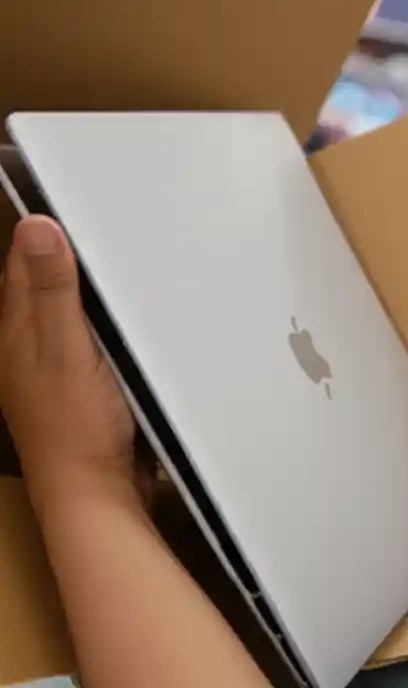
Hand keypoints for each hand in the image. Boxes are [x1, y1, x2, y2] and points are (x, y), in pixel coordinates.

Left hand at [0, 217, 139, 506]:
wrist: (90, 489)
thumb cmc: (75, 424)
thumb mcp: (67, 348)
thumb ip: (52, 290)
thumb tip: (36, 227)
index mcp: (13, 329)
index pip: (17, 262)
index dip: (38, 231)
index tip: (64, 201)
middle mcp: (20, 345)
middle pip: (31, 284)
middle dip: (53, 255)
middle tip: (87, 228)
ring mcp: (43, 368)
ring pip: (53, 312)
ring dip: (72, 289)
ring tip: (98, 265)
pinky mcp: (69, 387)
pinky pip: (74, 340)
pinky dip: (88, 323)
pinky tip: (110, 322)